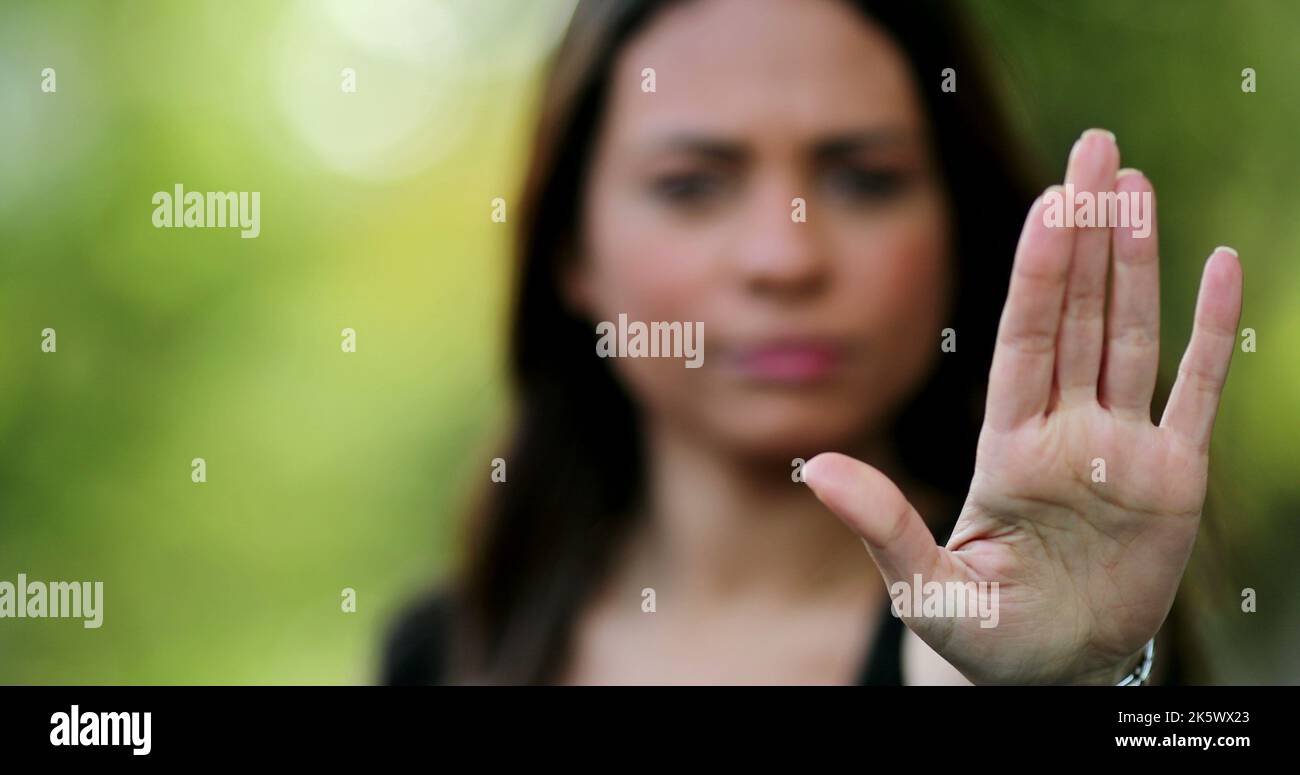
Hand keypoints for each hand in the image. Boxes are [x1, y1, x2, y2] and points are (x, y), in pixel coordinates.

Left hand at [803, 129, 1242, 684]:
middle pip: (1078, 315)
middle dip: (1086, 232)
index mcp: (1007, 450)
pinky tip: (1219, 265)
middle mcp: (1064, 432)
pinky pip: (1194, 390)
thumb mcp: (928, 591)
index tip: (1051, 201)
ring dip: (1137, 260)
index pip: (1026, 342)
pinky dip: (1210, 332)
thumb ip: (882, 527)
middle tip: (1095, 147)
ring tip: (1135, 183)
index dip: (1040, 272)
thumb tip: (817, 469)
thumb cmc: (984, 638)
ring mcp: (1120, 448)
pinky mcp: (1173, 476)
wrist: (1051, 673)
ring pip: (1130, 334)